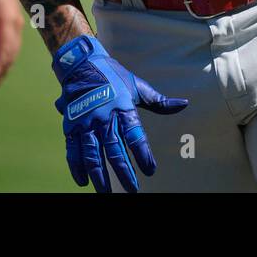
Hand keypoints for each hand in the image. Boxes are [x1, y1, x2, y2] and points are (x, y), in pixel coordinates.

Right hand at [51, 35, 187, 192]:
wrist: (82, 63)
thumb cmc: (114, 76)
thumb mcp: (137, 86)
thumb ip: (159, 101)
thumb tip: (184, 104)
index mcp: (123, 108)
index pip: (135, 135)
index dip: (143, 154)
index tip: (151, 170)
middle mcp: (104, 117)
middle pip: (114, 150)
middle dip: (124, 172)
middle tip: (133, 190)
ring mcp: (86, 123)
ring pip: (92, 154)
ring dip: (99, 176)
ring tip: (106, 192)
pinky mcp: (71, 126)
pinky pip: (73, 150)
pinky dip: (76, 167)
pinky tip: (83, 181)